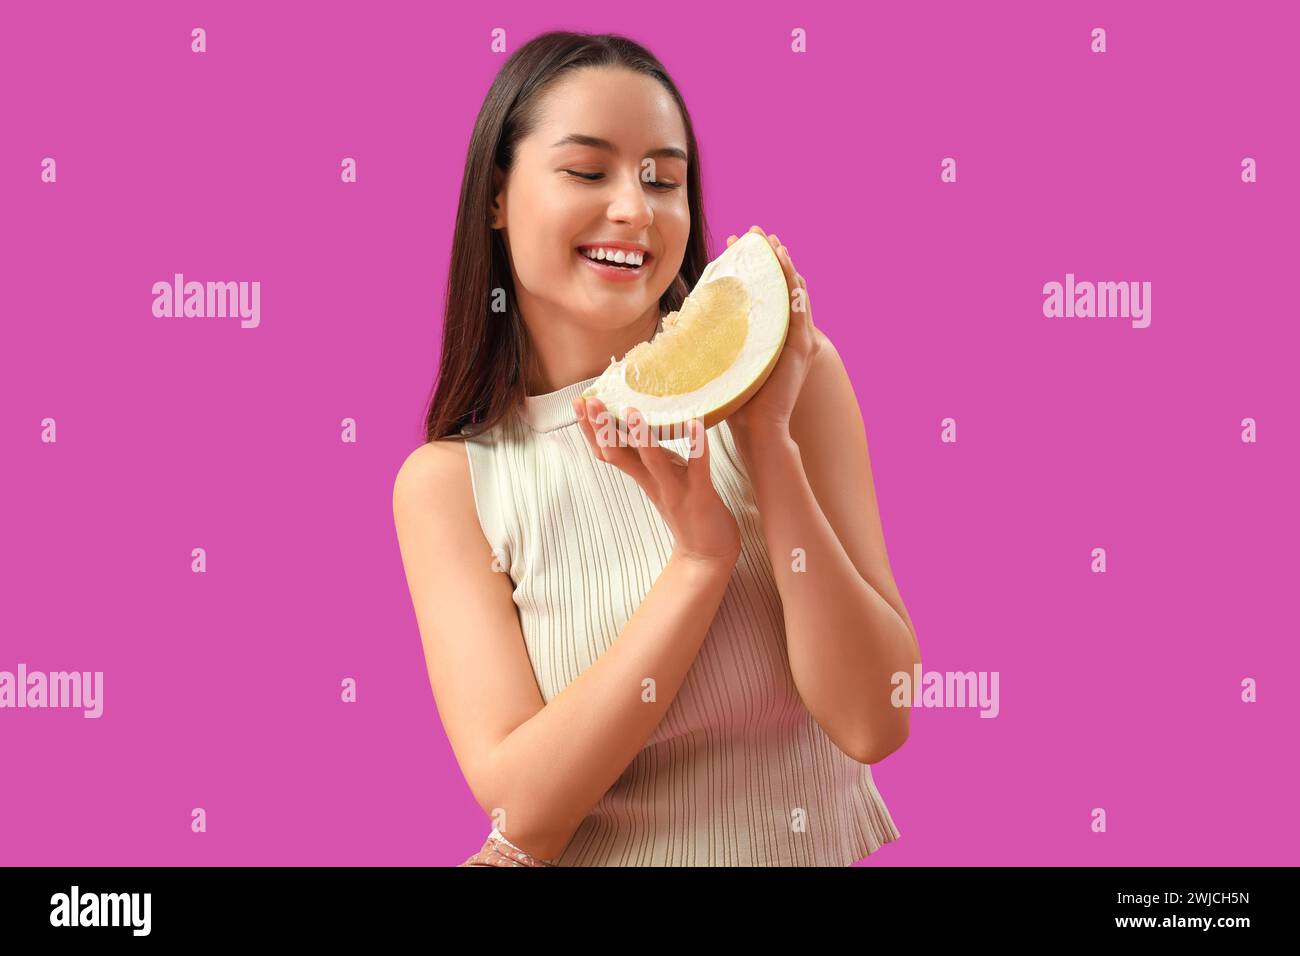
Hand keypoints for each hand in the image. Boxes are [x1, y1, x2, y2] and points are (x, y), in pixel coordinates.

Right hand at [573, 397, 740, 563]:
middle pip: (619, 454)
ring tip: (631, 411)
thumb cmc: (687, 511)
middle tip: (589, 402)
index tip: (579, 403)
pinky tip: (696, 422)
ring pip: (652, 461)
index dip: (591, 429)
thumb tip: (635, 429)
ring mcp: (675, 489)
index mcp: (642, 477)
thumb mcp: (659, 480)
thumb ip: (647, 459)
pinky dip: (697, 446)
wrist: (707, 554)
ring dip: (641, 435)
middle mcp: (653, 482)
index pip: (608, 451)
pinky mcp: (700, 495)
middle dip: (602, 428)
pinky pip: (698, 467)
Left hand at [726, 225, 821, 439]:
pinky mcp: (801, 348)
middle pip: (778, 285)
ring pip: (793, 292)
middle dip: (768, 256)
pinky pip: (801, 312)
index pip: (758, 291)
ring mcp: (795, 339)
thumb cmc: (738, 402)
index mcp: (766, 334)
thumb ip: (707, 343)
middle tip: (755, 232)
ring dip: (785, 265)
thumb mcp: (720, 363)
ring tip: (775, 243)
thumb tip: (675, 326)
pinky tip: (789, 270)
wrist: (759, 429)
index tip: (731, 245)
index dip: (747, 266)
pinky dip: (796, 289)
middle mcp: (783, 333)